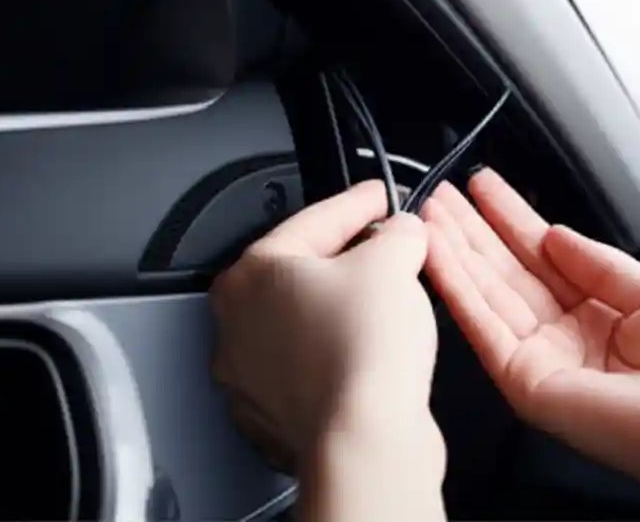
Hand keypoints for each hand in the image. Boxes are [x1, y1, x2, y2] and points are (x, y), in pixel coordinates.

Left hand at [210, 180, 445, 520]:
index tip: (380, 198)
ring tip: (385, 308)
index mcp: (251, 274)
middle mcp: (237, 324)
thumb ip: (397, 232)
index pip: (315, 221)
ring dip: (341, 313)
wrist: (364, 441)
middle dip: (348, 261)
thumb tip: (403, 230)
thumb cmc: (362, 355)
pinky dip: (336, 361)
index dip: (359, 204)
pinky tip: (368, 357)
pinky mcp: (273, 418)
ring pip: (304, 327)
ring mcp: (250, 376)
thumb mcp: (394, 261)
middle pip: (302, 275)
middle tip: (388, 252)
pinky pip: (309, 373)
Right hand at [422, 169, 639, 521]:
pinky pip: (484, 327)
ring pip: (486, 295)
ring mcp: (539, 359)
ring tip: (424, 213)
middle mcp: (563, 335)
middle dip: (471, 231)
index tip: (482, 187)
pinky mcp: (523, 381)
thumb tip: (555, 233)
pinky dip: (456, 288)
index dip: (511, 219)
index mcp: (599, 314)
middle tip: (438, 193)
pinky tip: (435, 253)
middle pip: (506, 272)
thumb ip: (600, 263)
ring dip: (453, 252)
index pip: (543, 257)